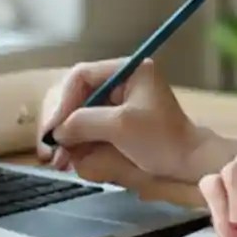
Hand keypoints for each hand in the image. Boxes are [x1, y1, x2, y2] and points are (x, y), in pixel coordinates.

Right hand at [36, 58, 236, 185]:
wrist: (186, 166)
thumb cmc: (163, 140)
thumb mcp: (121, 126)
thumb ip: (85, 122)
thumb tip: (57, 131)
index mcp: (126, 70)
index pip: (81, 76)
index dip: (63, 101)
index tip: (54, 128)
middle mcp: (117, 83)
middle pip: (72, 95)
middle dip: (59, 121)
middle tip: (50, 148)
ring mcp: (113, 105)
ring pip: (73, 115)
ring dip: (62, 137)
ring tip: (58, 160)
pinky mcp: (110, 126)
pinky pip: (82, 131)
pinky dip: (72, 145)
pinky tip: (69, 161)